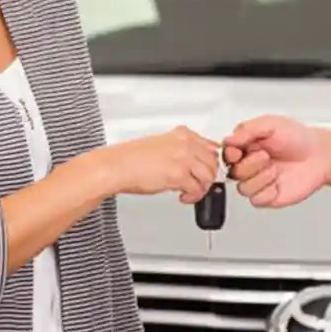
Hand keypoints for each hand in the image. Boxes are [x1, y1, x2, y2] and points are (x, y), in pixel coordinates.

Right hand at [101, 125, 219, 202]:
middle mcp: (186, 144)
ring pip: (208, 177)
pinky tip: (183, 196)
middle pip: (213, 163)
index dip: (210, 163)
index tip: (205, 171)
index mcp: (183, 134)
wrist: (117, 166)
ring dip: (202, 188)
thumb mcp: (163, 145)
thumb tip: (197, 160)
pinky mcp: (179, 175)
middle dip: (207, 177)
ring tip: (190, 192)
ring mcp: (184, 159)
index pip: (212, 147)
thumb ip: (183, 149)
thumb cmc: (133, 158)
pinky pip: (197, 190)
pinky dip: (193, 197)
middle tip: (198, 185)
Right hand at [223, 115, 329, 207]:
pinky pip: (256, 200)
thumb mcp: (271, 124)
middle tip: (265, 156)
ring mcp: (259, 181)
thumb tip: (229, 139)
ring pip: (242, 188)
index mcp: (248, 146)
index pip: (226, 153)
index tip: (238, 151)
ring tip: (274, 169)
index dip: (230, 154)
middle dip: (249, 165)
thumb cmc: (299, 138)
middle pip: (233, 172)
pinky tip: (277, 182)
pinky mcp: (268, 196)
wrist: (320, 156)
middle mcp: (251, 164)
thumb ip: (247, 130)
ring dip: (258, 178)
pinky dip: (266, 191)